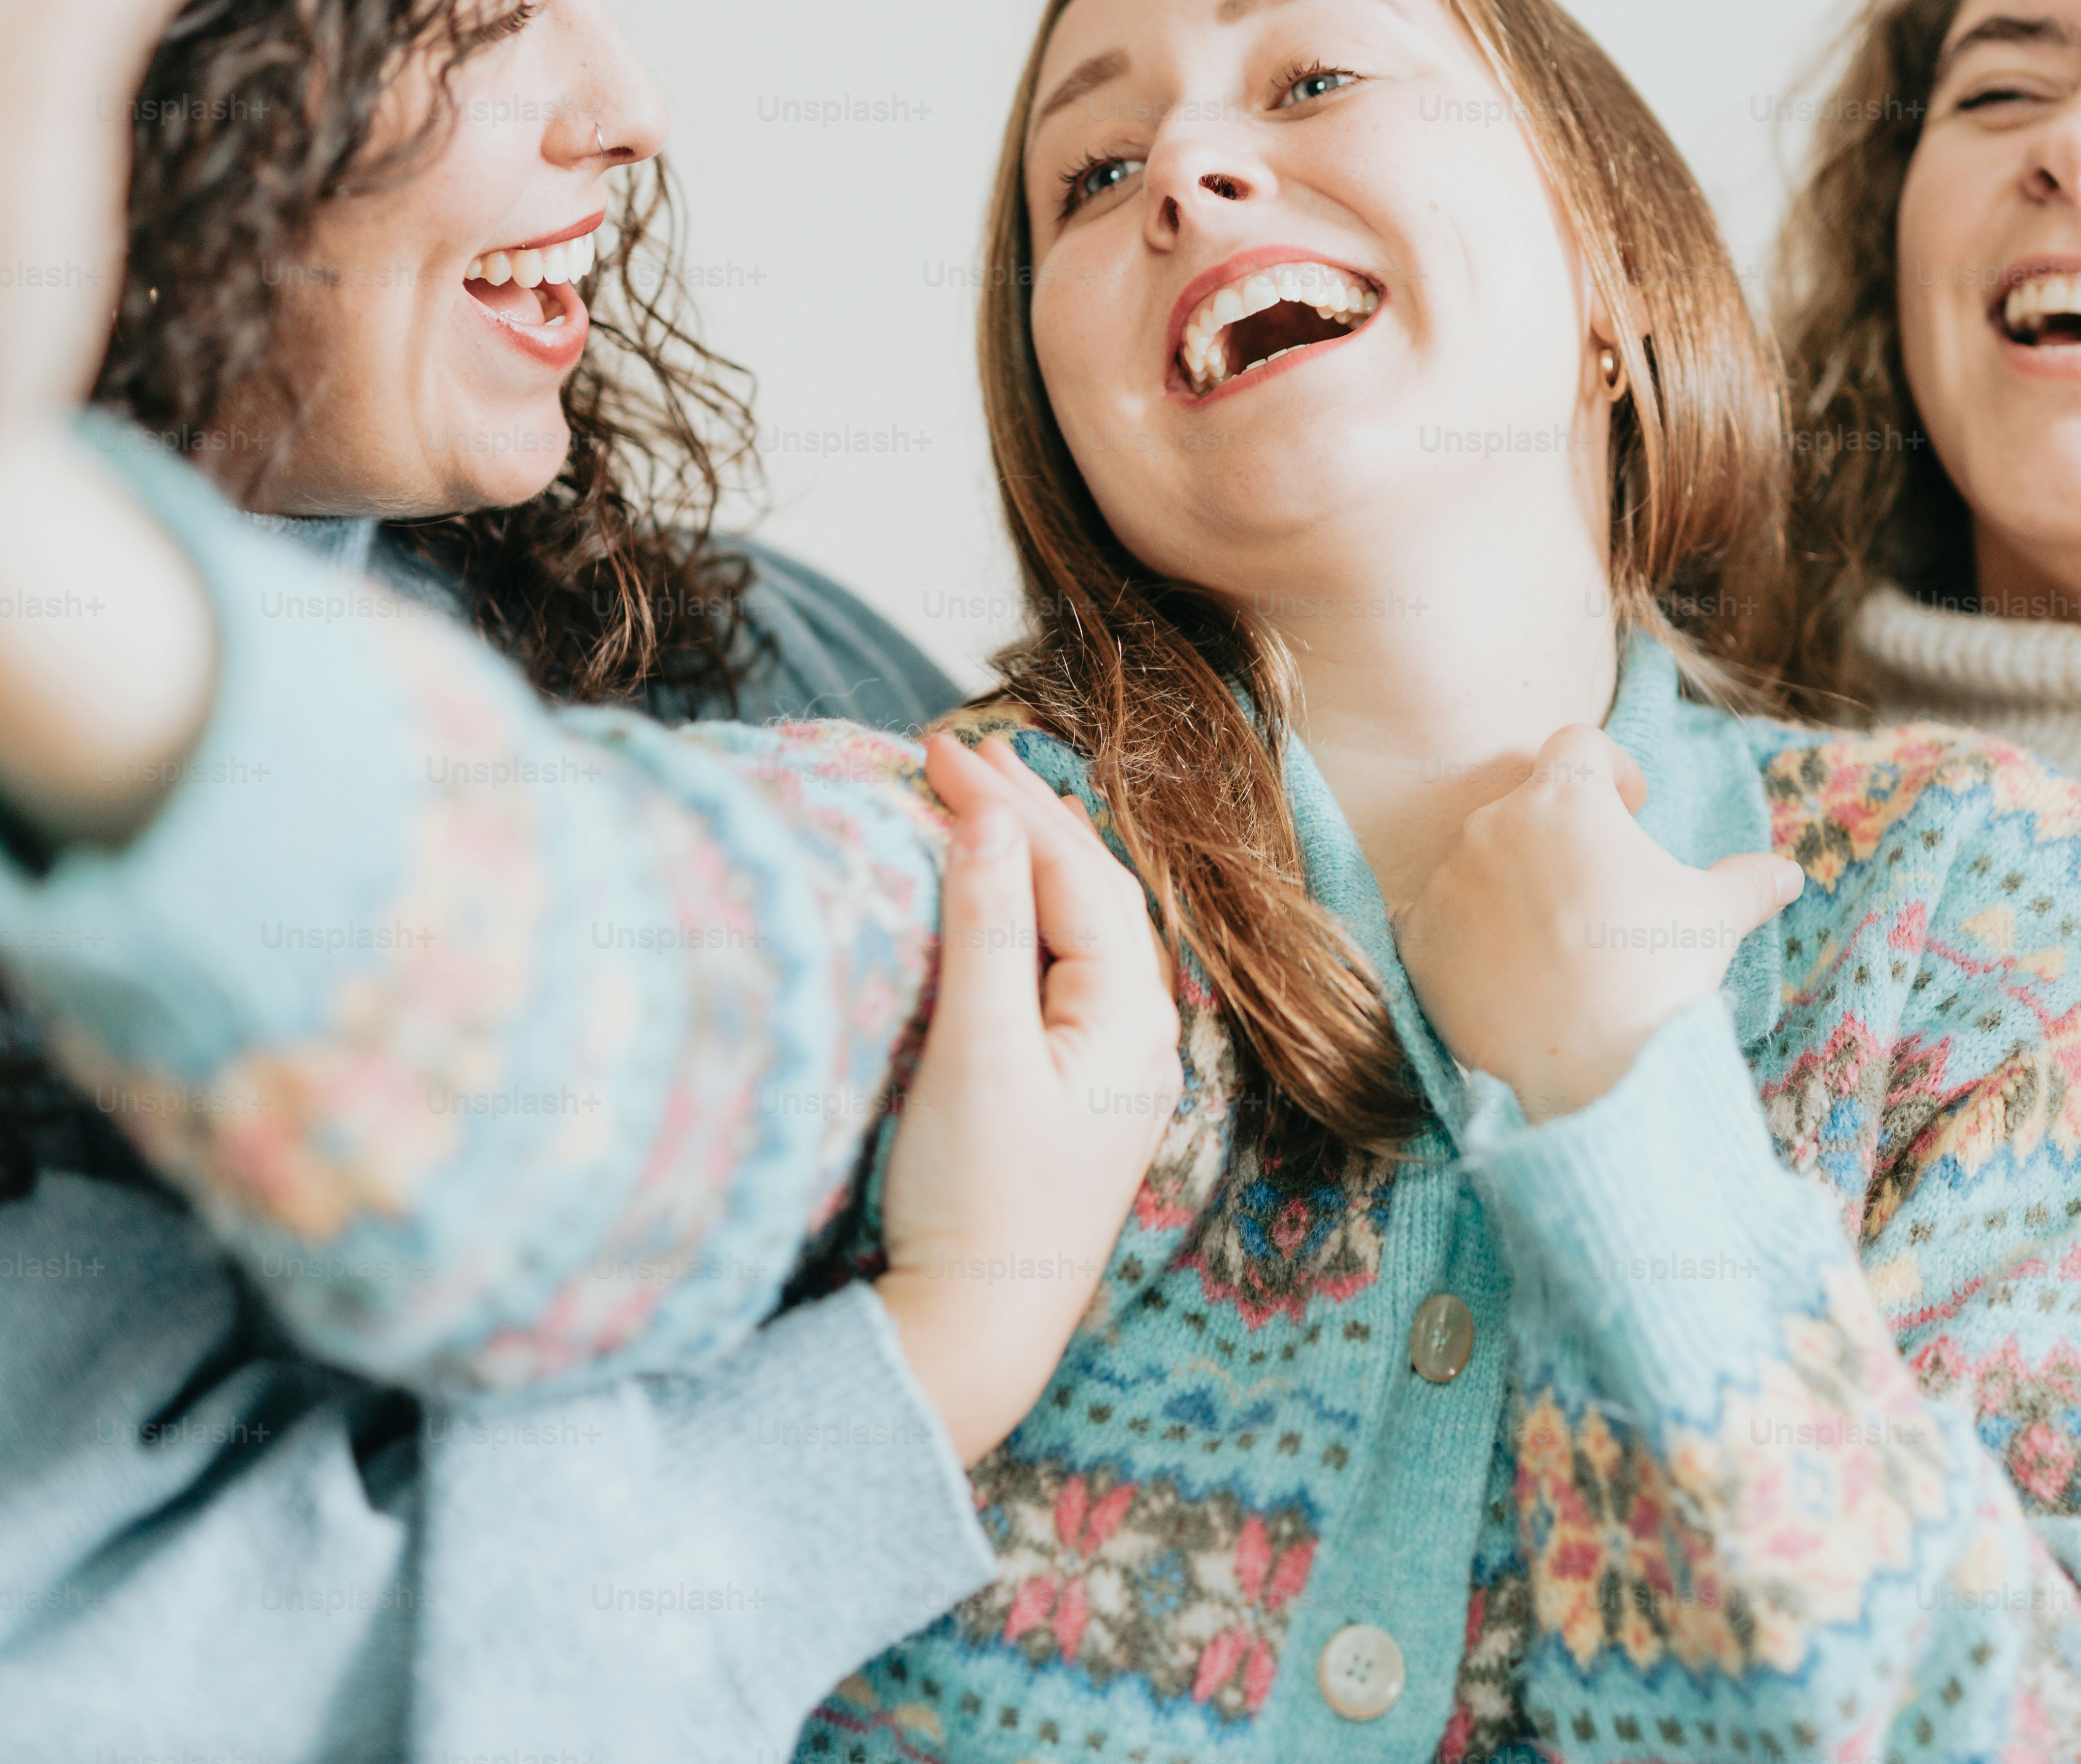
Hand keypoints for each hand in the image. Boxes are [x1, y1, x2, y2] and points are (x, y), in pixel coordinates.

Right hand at [875, 732, 1182, 1464]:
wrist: (972, 1334)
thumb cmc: (975, 1201)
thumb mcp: (976, 1053)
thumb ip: (988, 929)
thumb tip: (989, 817)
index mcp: (1132, 1018)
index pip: (1077, 873)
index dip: (1011, 802)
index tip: (940, 745)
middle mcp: (1140, 1037)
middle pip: (1093, 893)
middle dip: (1028, 817)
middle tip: (956, 754)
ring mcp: (1110, 1071)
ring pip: (1082, 932)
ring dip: (1031, 863)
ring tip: (977, 805)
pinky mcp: (1072, 1098)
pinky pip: (1061, 975)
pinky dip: (1026, 919)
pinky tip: (994, 903)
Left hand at [1396, 723, 1801, 1122]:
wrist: (1588, 1065)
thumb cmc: (1657, 973)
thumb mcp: (1715, 917)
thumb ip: (1748, 882)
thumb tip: (1786, 874)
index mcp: (1564, 798)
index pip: (1577, 744)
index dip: (1609, 766)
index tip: (1630, 805)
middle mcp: (1493, 824)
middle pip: (1526, 807)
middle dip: (1561, 837)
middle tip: (1598, 889)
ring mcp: (1447, 880)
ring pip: (1478, 862)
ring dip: (1512, 885)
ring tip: (1555, 941)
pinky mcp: (1417, 939)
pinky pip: (1436, 919)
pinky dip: (1465, 935)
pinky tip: (1504, 972)